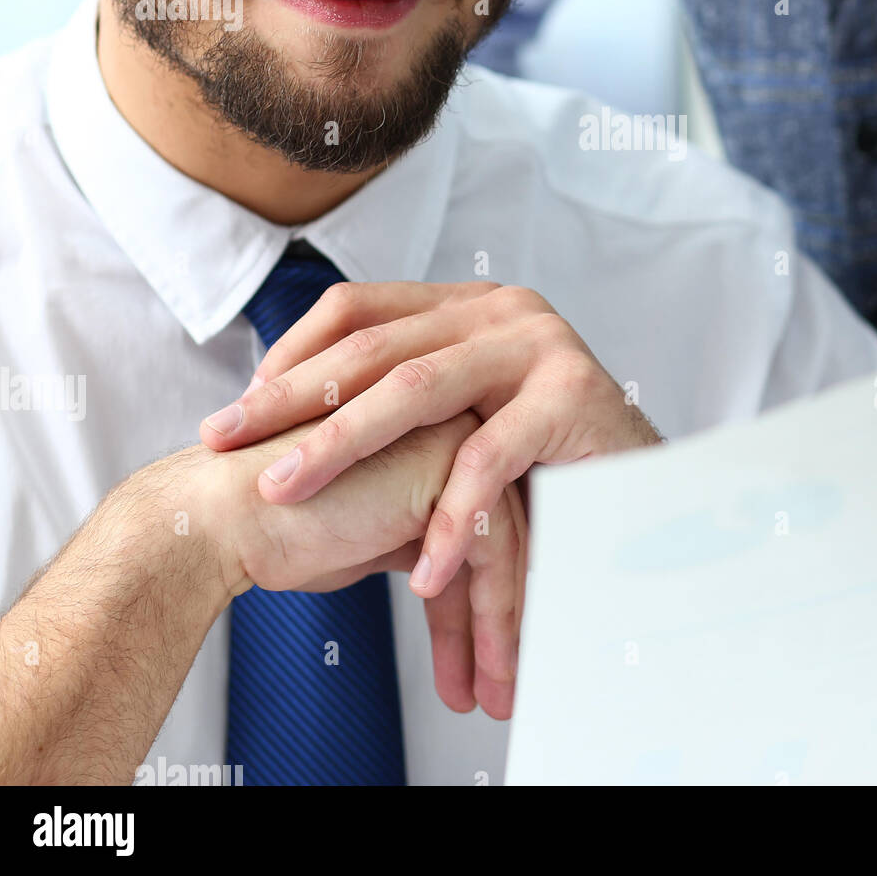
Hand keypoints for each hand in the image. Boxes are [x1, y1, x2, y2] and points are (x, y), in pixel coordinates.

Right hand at [172, 411, 525, 718]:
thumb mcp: (370, 538)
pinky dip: (483, 608)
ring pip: (504, 543)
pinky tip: (464, 657)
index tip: (480, 659)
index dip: (478, 601)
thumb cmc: (278, 526)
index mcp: (428, 437)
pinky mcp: (449, 460)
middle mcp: (448, 425)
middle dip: (496, 621)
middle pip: (496, 533)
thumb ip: (418, 540)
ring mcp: (453, 433)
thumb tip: (457, 585)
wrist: (222, 516)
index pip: (475, 525)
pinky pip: (491, 545)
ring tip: (488, 690)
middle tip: (497, 685)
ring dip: (498, 629)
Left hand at [199, 281, 661, 602]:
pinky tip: (415, 571)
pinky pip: (490, 458)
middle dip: (290, 398)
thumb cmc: (547, 458)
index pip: (359, 306)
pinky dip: (447, 517)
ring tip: (285, 492)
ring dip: (341, 443)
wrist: (652, 482)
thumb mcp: (468, 410)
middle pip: (373, 346)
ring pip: (417, 389)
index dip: (292, 350)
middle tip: (224, 441)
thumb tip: (295, 403)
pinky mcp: (572, 395)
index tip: (241, 404)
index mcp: (467, 306)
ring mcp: (539, 346)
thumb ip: (408, 392)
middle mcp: (500, 311)